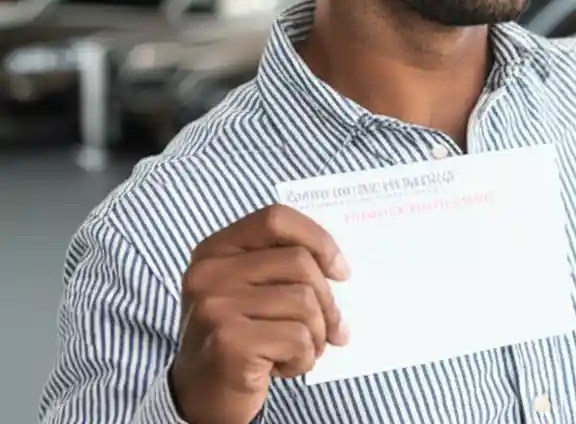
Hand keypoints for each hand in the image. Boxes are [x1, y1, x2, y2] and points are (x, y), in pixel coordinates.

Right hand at [171, 205, 350, 423]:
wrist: (200, 392)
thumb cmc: (239, 335)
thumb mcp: (250, 290)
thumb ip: (284, 267)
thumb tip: (340, 269)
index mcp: (215, 250)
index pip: (275, 219)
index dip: (317, 239)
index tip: (340, 270)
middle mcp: (208, 273)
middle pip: (300, 262)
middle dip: (327, 301)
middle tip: (330, 327)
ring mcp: (215, 307)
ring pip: (305, 303)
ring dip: (317, 335)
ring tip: (300, 350)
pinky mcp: (229, 343)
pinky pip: (298, 339)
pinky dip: (303, 358)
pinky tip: (283, 367)